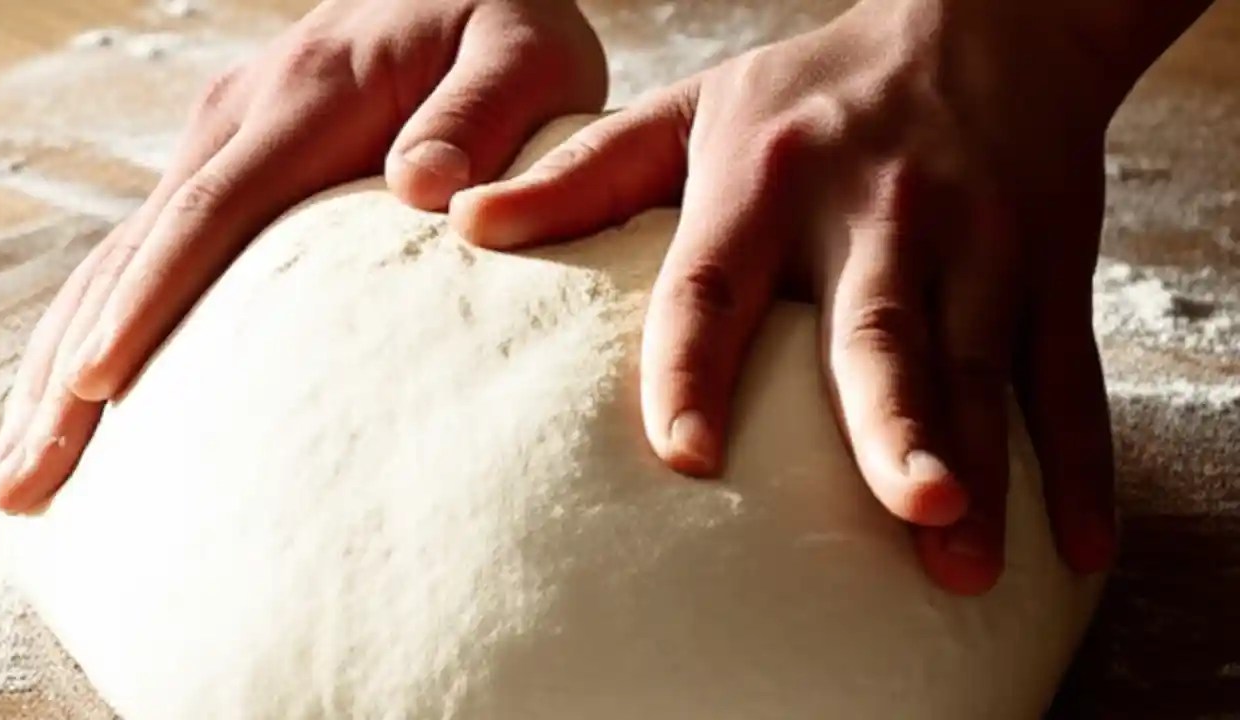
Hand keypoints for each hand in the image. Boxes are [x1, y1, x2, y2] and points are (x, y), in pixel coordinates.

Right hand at [0, 0, 605, 510]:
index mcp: (309, 98)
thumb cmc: (507, 27)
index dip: (152, 301)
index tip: (96, 388)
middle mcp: (240, 117)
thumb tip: (424, 186)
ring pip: (121, 257)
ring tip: (21, 463)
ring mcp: (224, 138)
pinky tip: (75, 386)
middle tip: (22, 480)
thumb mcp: (523, 55)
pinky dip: (101, 322)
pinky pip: (147, 249)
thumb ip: (480, 114)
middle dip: (71, 366)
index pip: (213, 214)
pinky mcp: (231, 161)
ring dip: (62, 359)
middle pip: (137, 251)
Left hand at [452, 0, 1135, 593]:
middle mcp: (874, 210)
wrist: (985, 21)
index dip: (699, 366)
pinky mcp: (1051, 262)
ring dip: (984, 458)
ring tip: (970, 557)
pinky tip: (1079, 544)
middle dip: (892, 418)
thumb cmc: (815, 91)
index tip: (684, 457)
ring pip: (977, 360)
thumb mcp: (696, 110)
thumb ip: (586, 174)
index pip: (718, 283)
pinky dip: (1080, 460)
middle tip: (906, 505)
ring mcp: (975, 238)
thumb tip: (465, 221)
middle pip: (878, 328)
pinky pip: (1068, 370)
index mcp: (766, 179)